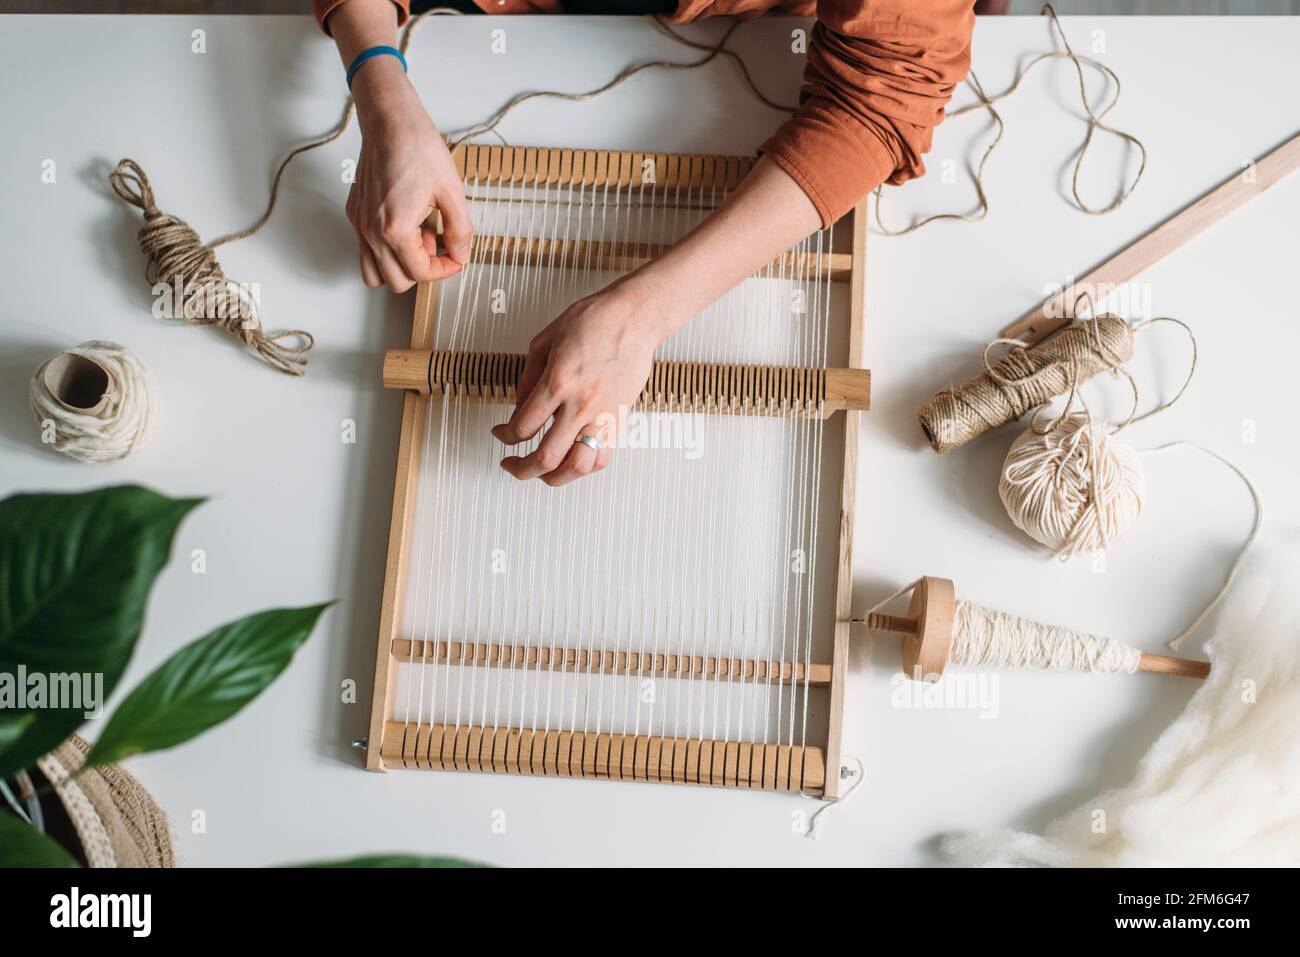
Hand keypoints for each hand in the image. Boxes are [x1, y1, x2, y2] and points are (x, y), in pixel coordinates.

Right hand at [346, 57, 471, 292]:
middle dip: (423, 269)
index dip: (446, 269)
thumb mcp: (451, 191)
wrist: (389, 119)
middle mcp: (370, 231)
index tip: (457, 256)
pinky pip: (366, 250)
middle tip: (437, 243)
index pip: (420, 273)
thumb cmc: (417, 147)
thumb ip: (460, 230)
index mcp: (395, 228)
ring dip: (400, 265)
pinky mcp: (355, 213)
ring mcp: (359, 223)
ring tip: (418, 237)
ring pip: (374, 273)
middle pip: (396, 282)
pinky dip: (386, 249)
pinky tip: (405, 223)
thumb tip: (461, 254)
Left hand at [491, 285, 666, 485]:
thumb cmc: (594, 321)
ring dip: (553, 478)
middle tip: (511, 465)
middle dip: (521, 469)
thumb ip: (528, 379)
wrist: (635, 318)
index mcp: (558, 382)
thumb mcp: (544, 341)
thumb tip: (519, 409)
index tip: (500, 434)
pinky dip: (583, 469)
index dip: (504, 436)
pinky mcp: (619, 419)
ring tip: (541, 473)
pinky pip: (602, 458)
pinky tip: (571, 463)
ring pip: (576, 467)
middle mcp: (581, 404)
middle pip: (545, 458)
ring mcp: (602, 415)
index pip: (522, 427)